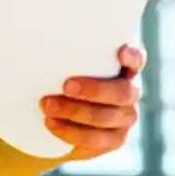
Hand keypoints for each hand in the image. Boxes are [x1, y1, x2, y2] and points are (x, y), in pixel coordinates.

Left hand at [40, 45, 144, 160]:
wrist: (60, 113)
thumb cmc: (63, 75)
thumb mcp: (67, 61)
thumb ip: (65, 51)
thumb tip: (37, 34)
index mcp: (124, 67)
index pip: (137, 59)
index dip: (132, 57)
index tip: (119, 53)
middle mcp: (129, 91)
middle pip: (123, 93)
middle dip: (94, 90)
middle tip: (66, 86)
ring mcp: (125, 117)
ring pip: (108, 118)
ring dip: (76, 112)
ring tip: (47, 106)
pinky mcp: (114, 139)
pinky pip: (97, 140)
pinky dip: (71, 132)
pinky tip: (51, 123)